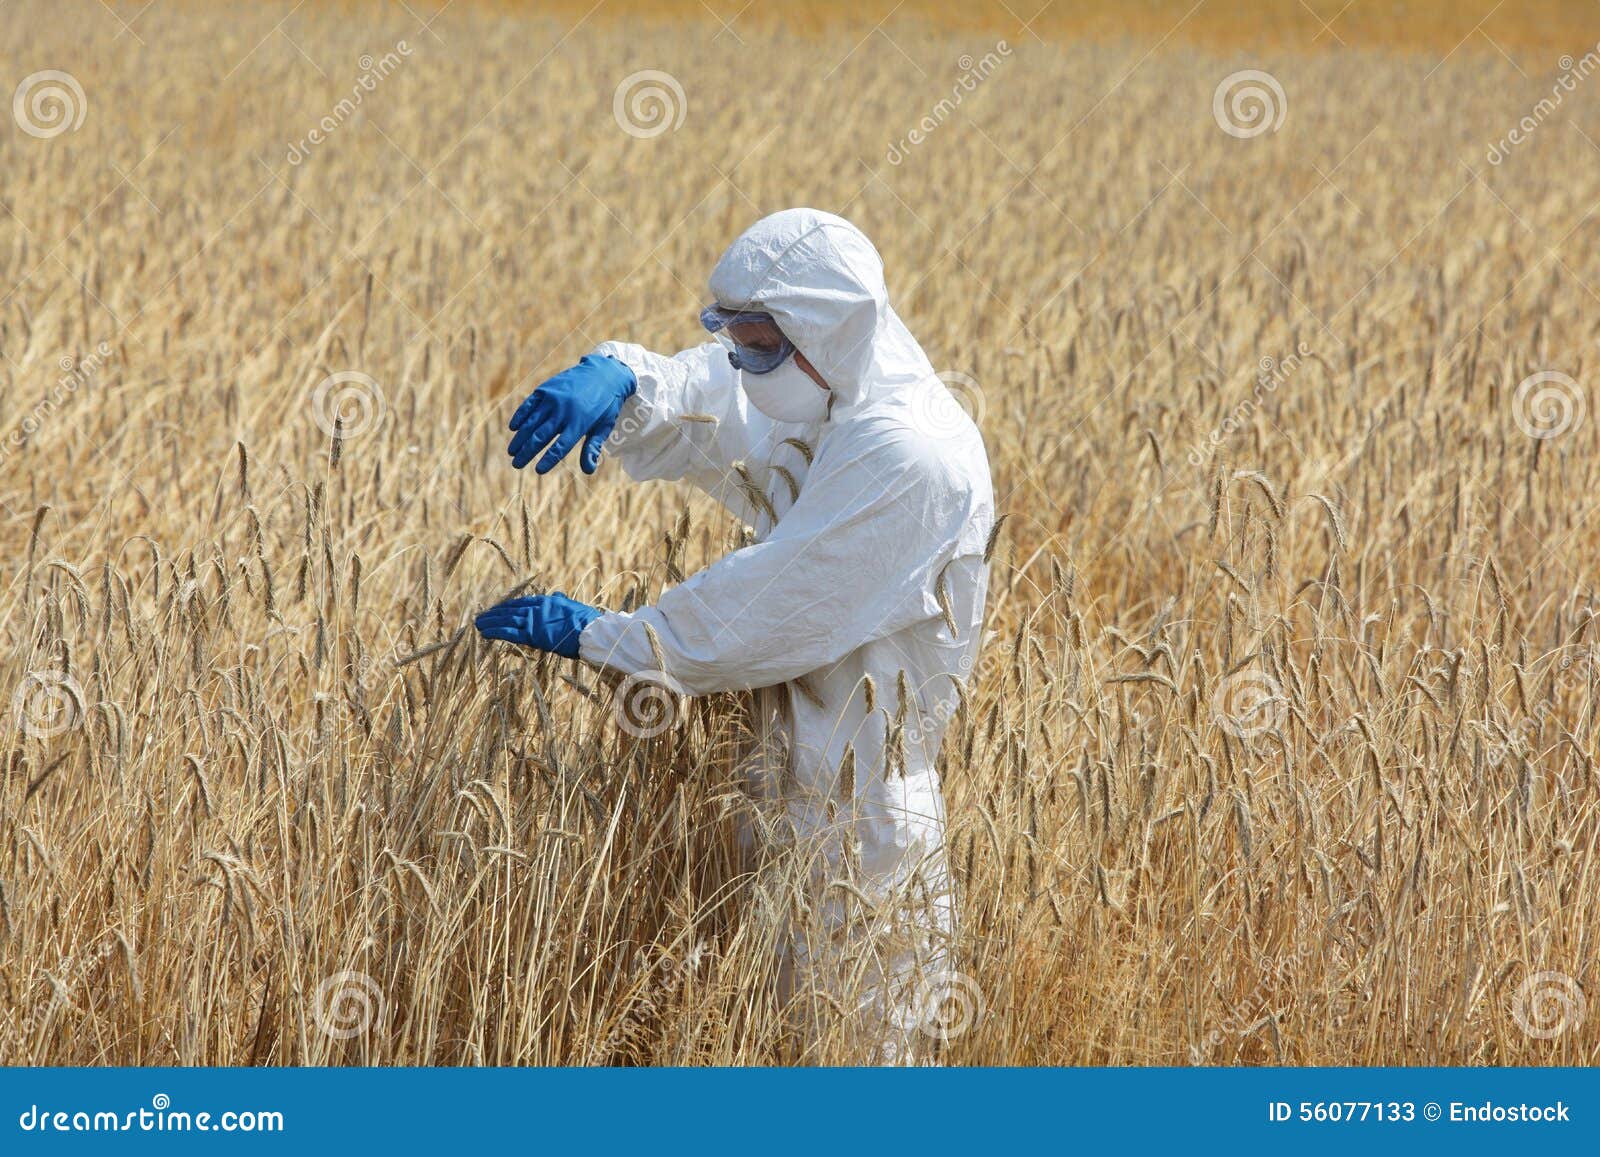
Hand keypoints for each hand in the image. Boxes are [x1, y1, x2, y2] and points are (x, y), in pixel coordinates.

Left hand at [474, 593, 601, 658]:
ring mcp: (533, 621)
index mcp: (546, 602)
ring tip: (478, 624)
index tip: (499, 610)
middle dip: (495, 613)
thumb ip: (562, 601)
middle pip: (510, 610)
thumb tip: (558, 595)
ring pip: (505, 620)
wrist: (590, 631)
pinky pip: (508, 632)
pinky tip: (484, 633)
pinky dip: (495, 632)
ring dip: (490, 622)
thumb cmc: (586, 622)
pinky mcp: (531, 634)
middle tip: (482, 616)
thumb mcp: (573, 606)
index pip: (522, 603)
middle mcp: (536, 609)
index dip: (508, 607)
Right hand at [508, 354, 636, 473]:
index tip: (538, 471)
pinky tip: (513, 428)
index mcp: (580, 423)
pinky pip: (529, 404)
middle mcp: (564, 411)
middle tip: (516, 464)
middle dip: (526, 452)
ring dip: (520, 438)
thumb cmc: (606, 405)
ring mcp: (553, 398)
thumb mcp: (603, 426)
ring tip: (512, 451)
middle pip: (540, 436)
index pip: (560, 447)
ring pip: (531, 422)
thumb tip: (588, 471)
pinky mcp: (546, 389)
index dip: (548, 460)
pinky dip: (520, 416)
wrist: (604, 373)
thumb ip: (593, 448)